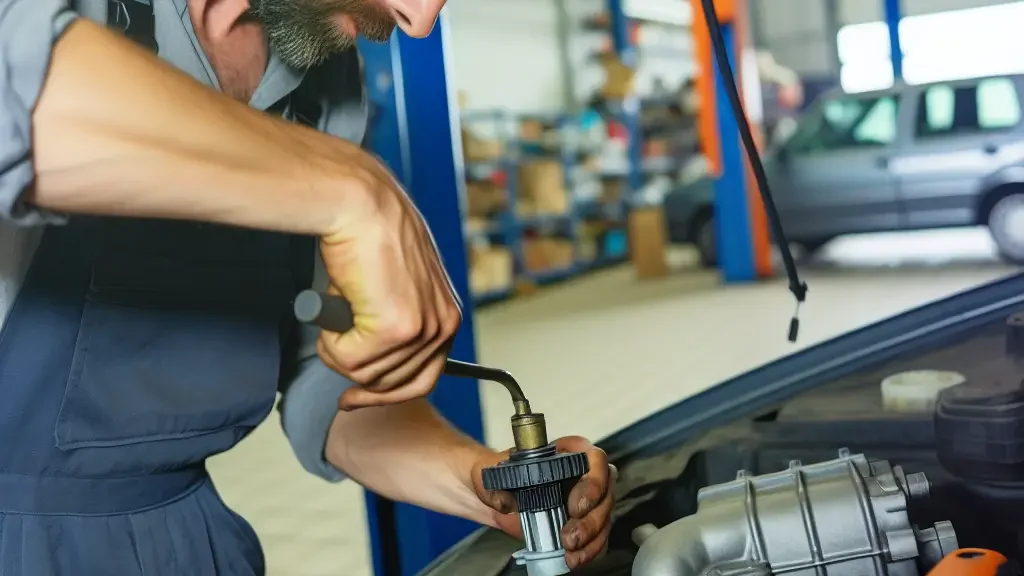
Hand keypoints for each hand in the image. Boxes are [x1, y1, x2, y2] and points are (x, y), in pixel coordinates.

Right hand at [316, 155, 460, 409]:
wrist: (361, 204)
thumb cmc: (371, 234)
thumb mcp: (395, 285)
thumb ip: (392, 320)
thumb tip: (368, 358)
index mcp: (446, 316)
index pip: (423, 378)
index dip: (385, 393)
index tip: (355, 396)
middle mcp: (441, 326)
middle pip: (392, 384)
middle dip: (357, 374)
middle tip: (334, 351)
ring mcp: (421, 330)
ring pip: (365, 374)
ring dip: (339, 347)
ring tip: (338, 308)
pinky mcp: (395, 329)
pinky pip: (349, 360)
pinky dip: (331, 340)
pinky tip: (335, 306)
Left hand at [471, 436, 615, 569]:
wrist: (495, 494)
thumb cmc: (498, 474)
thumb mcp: (493, 473)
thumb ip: (498, 484)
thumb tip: (508, 502)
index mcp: (568, 452)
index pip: (594, 459)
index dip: (592, 483)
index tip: (576, 506)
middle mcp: (583, 473)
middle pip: (605, 494)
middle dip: (591, 520)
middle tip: (569, 537)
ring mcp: (587, 500)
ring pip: (604, 518)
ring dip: (591, 538)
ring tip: (569, 551)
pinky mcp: (583, 523)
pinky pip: (597, 537)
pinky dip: (588, 551)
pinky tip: (572, 559)